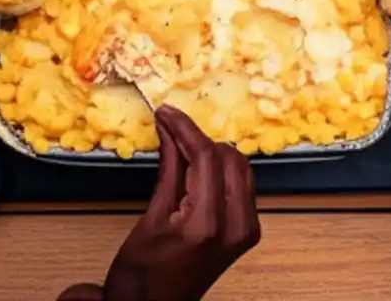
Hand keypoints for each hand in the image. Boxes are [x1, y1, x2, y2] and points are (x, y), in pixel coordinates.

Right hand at [57, 106, 260, 300]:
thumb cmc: (142, 278)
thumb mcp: (151, 219)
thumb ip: (168, 170)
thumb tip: (169, 130)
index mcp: (208, 225)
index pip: (205, 157)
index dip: (185, 128)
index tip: (167, 113)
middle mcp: (237, 227)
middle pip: (229, 157)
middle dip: (199, 140)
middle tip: (170, 131)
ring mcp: (247, 230)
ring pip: (239, 167)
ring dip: (212, 153)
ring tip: (180, 149)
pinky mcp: (247, 232)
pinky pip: (241, 184)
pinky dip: (220, 170)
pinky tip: (195, 168)